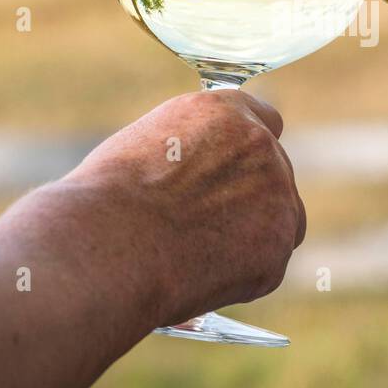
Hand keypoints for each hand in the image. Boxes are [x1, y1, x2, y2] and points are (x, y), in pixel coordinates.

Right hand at [63, 90, 305, 324]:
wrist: (109, 245)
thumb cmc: (107, 200)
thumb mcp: (145, 147)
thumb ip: (191, 152)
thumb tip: (201, 175)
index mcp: (225, 112)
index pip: (265, 121)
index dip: (246, 153)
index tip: (234, 173)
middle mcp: (262, 146)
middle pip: (274, 175)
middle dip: (247, 199)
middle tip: (203, 228)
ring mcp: (278, 197)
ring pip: (281, 221)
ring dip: (251, 237)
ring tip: (195, 254)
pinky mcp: (278, 248)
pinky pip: (267, 264)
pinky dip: (242, 275)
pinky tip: (200, 276)